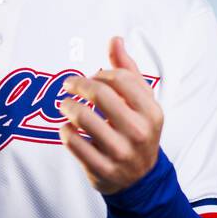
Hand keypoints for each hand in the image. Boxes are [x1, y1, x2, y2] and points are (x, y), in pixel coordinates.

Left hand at [59, 36, 162, 194]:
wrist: (141, 178)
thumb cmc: (138, 130)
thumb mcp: (141, 103)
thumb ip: (127, 71)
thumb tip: (115, 39)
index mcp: (152, 112)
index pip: (121, 79)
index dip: (100, 74)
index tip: (90, 77)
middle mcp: (138, 132)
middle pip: (100, 94)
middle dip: (78, 84)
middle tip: (68, 85)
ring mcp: (120, 153)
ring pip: (83, 118)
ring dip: (68, 106)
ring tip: (65, 105)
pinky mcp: (102, 169)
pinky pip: (74, 143)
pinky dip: (65, 132)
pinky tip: (67, 128)